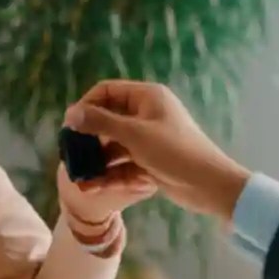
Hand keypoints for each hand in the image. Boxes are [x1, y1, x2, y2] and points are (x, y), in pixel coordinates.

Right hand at [64, 81, 250, 223]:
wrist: (209, 185)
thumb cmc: (174, 152)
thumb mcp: (134, 135)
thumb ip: (100, 122)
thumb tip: (70, 113)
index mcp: (146, 97)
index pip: (107, 91)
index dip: (86, 105)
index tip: (69, 125)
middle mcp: (146, 114)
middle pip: (108, 120)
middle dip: (88, 138)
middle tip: (70, 153)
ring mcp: (148, 139)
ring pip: (114, 145)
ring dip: (97, 161)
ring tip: (79, 177)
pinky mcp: (149, 161)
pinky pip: (123, 163)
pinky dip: (110, 174)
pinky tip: (93, 188)